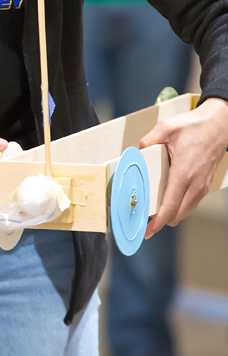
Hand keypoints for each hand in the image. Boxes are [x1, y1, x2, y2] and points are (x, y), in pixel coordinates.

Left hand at [140, 97, 227, 236]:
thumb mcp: (166, 127)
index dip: (158, 222)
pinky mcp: (205, 184)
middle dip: (161, 221)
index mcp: (183, 173)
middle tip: (145, 221)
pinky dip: (179, 206)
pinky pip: (191, 203)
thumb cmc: (195, 126)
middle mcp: (195, 184)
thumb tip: (137, 152)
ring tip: (155, 211)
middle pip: (177, 215)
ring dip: (171, 214)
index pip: (170, 207)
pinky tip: (169, 199)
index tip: (148, 231)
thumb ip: (148, 140)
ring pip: (185, 211)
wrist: (219, 124)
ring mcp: (202, 186)